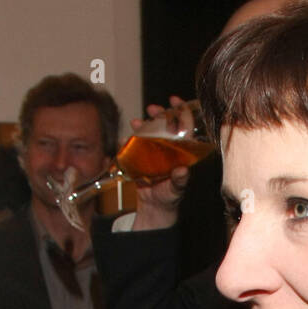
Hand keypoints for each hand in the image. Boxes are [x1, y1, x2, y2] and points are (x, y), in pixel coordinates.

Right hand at [131, 96, 191, 230]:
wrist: (154, 207)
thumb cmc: (170, 197)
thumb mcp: (176, 189)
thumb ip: (179, 180)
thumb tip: (183, 171)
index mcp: (181, 152)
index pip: (184, 127)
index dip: (181, 111)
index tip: (174, 101)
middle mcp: (169, 148)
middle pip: (165, 124)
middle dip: (159, 114)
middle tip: (152, 110)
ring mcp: (154, 151)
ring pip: (149, 131)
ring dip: (142, 124)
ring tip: (135, 123)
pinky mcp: (141, 157)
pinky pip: (133, 145)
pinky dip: (127, 141)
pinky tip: (123, 140)